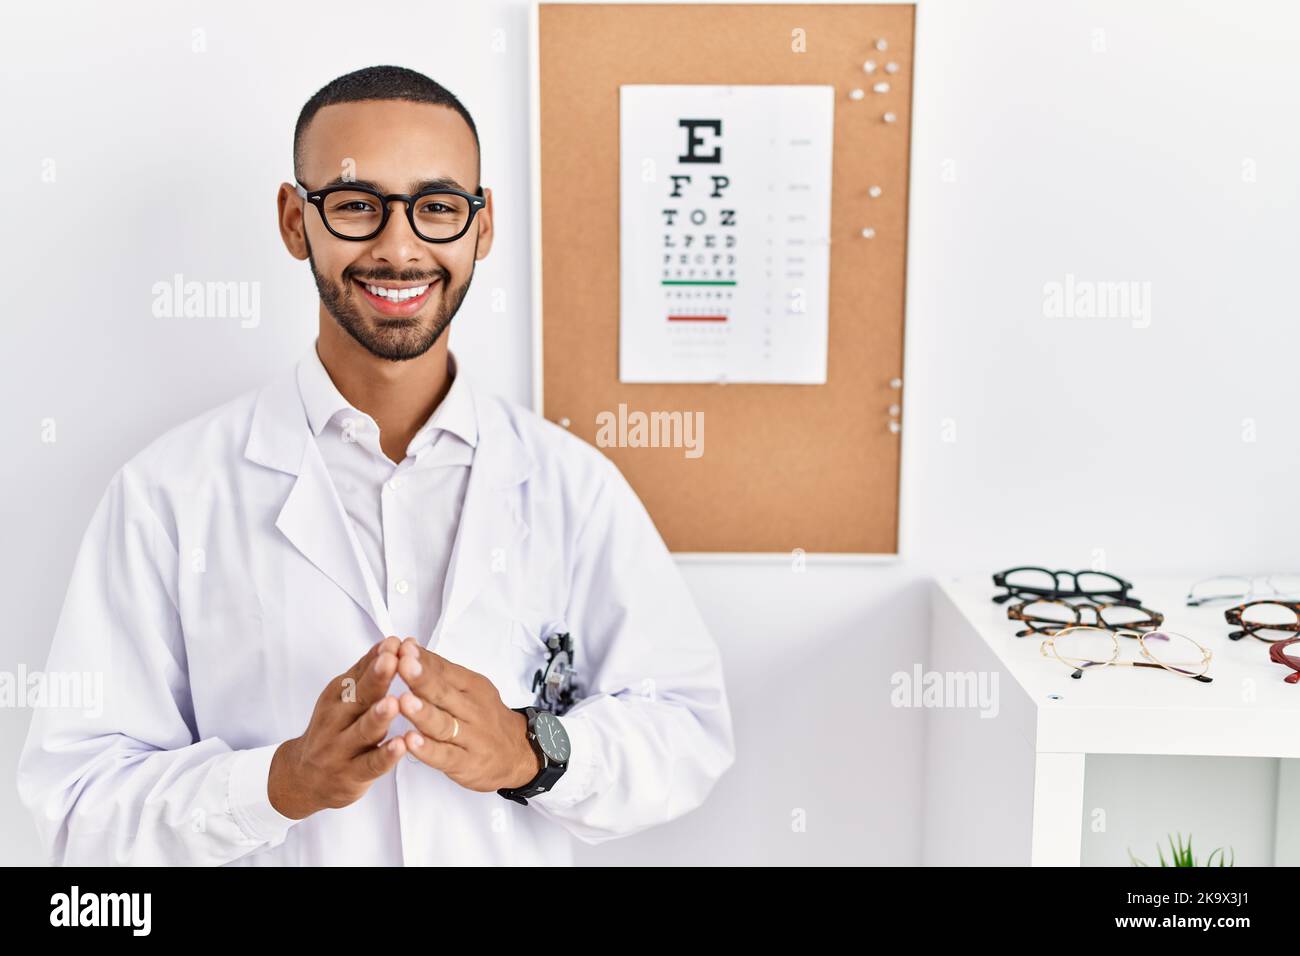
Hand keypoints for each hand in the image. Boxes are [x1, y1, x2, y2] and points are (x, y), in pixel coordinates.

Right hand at [268, 636, 406, 818]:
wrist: (303, 778)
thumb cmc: (333, 730)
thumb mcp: (343, 699)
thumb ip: (366, 673)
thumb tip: (390, 642)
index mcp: (337, 698)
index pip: (357, 675)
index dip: (377, 659)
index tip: (394, 642)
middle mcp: (336, 721)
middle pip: (358, 698)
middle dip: (376, 679)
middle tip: (391, 661)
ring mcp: (342, 749)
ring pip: (363, 732)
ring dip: (378, 717)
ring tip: (393, 703)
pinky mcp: (352, 775)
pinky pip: (371, 765)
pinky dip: (386, 755)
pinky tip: (402, 745)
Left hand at [395, 637, 540, 792]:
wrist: (520, 751)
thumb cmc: (485, 716)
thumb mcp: (469, 689)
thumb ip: (439, 672)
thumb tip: (408, 647)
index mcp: (471, 686)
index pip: (445, 670)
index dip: (424, 660)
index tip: (403, 648)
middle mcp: (472, 709)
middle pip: (444, 694)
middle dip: (422, 679)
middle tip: (403, 664)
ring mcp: (470, 737)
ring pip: (443, 724)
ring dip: (422, 713)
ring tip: (404, 702)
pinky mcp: (466, 763)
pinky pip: (445, 756)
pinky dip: (427, 750)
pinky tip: (410, 742)